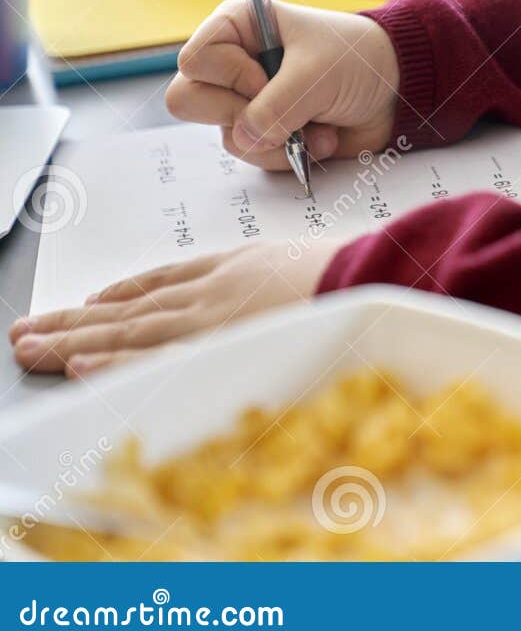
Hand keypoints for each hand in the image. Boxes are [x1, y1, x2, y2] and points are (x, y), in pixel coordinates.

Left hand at [8, 239, 340, 376]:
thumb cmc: (360, 271)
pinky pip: (156, 358)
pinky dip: (116, 363)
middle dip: (75, 322)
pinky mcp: (218, 344)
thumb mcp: (318, 262)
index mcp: (239, 266)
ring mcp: (211, 318)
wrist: (375, 275)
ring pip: (128, 332)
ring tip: (30, 348)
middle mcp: (214, 291)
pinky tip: (80, 368)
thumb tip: (292, 289)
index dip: (126, 292)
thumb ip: (291, 279)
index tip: (94, 302)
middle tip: (28, 331)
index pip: (168, 279)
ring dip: (73, 342)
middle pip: (131, 309)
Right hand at [166, 0, 400, 171]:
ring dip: (278, 138)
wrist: (397, 92)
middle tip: (280, 106)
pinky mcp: (266, 132)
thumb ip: (277, 105)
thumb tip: (245, 137)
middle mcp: (233, 63)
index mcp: (238, 26)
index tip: (268, 77)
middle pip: (188, 100)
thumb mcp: (318, 74)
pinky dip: (289, 154)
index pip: (195, 60)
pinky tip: (321, 137)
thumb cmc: (359, 60)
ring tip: (318, 124)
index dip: (230, 76)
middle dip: (240, 112)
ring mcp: (247, 100)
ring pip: (226, 135)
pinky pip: (254, 156)